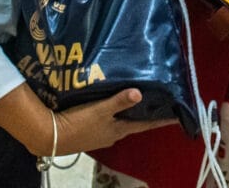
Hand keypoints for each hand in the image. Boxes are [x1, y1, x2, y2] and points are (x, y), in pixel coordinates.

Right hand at [50, 88, 175, 154]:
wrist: (51, 136)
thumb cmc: (79, 123)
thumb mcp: (100, 110)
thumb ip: (119, 101)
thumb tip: (140, 93)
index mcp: (119, 130)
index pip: (145, 124)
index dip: (160, 120)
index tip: (177, 117)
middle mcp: (112, 135)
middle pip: (132, 123)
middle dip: (143, 113)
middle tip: (156, 101)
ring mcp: (99, 135)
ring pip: (118, 122)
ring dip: (126, 112)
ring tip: (134, 98)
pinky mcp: (87, 132)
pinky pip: (105, 121)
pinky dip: (111, 113)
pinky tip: (107, 105)